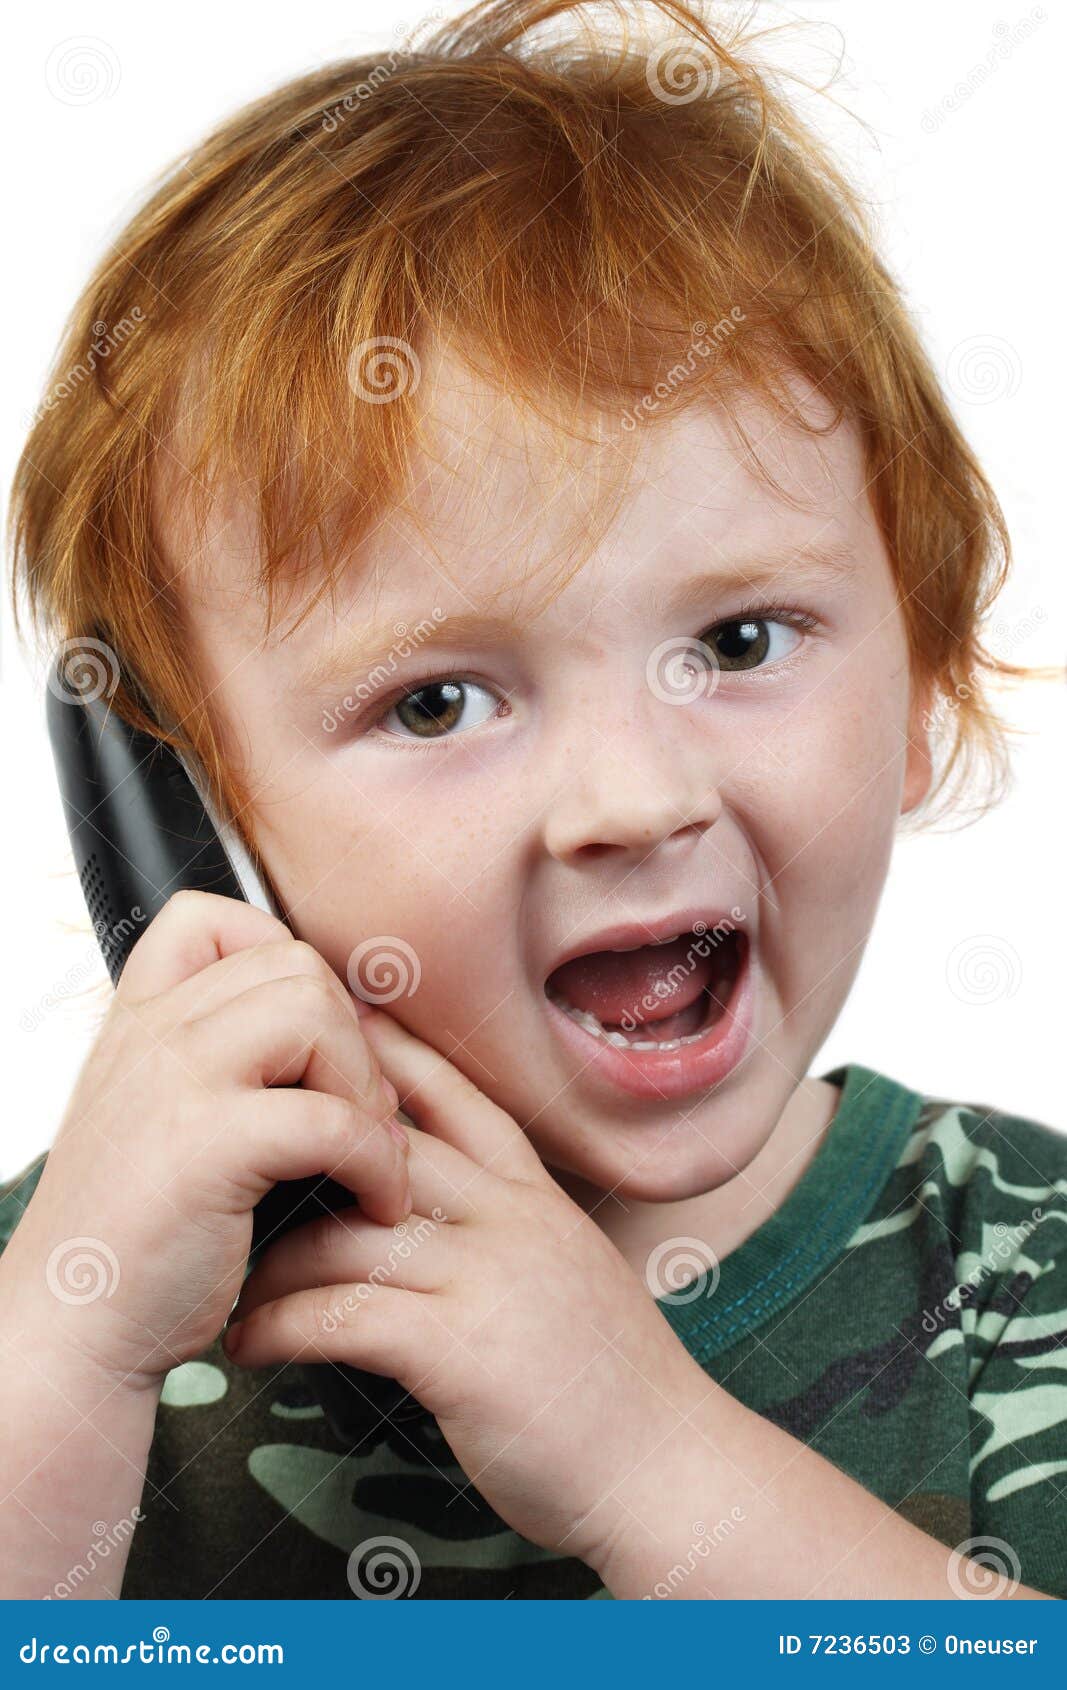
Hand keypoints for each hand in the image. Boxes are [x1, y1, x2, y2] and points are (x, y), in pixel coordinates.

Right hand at [0, 892, 409, 1391]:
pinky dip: (376, 1161)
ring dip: (364, 1084)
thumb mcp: (159, 1123)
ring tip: (367, 1150)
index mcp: (137, 1026)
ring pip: (312, 1013)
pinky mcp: (206, 1148)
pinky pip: (331, 1116)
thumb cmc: (134, 1241)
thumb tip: (343, 1037)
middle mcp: (150, 1038)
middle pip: (294, 963)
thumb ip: (222, 1068)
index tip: (309, 1045)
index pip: (211, 920)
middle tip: (359, 1112)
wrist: (71, 1332)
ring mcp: (173, 1085)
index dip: (282, 959)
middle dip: (349, 1037)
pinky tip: (375, 1201)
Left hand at [223, 1004, 709, 1570]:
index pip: (455, 1095)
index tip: (327, 1026)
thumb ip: (507, 1231)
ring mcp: (489, 1278)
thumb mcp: (570, 1273)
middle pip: (384, 1144)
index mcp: (537, 1196)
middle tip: (234, 1159)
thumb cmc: (614, 1384)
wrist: (672, 1468)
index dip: (387, 1054)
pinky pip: (343, 1315)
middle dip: (301, 1147)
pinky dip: (281, 1326)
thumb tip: (430, 1220)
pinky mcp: (462, 1350)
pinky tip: (253, 1345)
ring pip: (348, 1231)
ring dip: (273, 1264)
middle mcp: (513, 1218)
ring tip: (236, 1289)